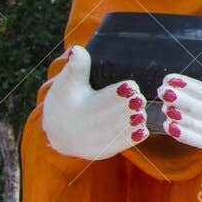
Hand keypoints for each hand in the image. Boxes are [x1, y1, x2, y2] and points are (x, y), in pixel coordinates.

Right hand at [41, 45, 147, 159]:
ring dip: (131, 123)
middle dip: (126, 109)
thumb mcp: (67, 82)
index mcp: (76, 110)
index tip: (130, 86)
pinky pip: (119, 146)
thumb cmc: (65, 101)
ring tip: (142, 113)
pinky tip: (143, 130)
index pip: (97, 101)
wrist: (58, 131)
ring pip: (115, 134)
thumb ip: (76, 66)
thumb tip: (78, 49)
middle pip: (107, 119)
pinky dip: (131, 138)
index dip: (114, 94)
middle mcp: (83, 129)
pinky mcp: (103, 152)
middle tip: (140, 99)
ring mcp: (93, 143)